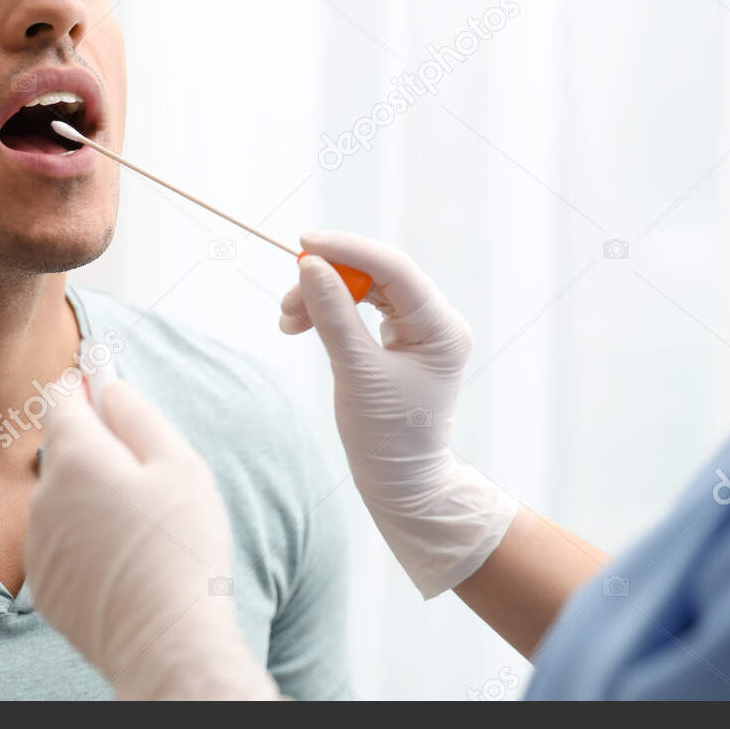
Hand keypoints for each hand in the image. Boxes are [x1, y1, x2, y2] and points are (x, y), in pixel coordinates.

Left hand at [24, 377, 279, 699]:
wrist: (166, 642)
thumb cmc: (181, 548)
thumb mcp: (179, 464)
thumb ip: (137, 414)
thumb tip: (109, 386)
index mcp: (76, 457)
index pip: (61, 398)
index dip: (84, 385)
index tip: (104, 384)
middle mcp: (43, 496)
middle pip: (65, 451)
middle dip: (98, 450)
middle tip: (149, 475)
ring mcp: (38, 544)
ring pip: (63, 499)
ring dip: (91, 499)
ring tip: (143, 529)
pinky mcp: (45, 586)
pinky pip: (63, 543)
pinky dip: (86, 542)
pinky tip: (126, 562)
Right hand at [282, 230, 518, 598]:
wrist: (401, 484)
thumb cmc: (387, 437)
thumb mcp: (356, 373)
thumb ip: (333, 316)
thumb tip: (310, 265)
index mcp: (441, 327)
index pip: (394, 269)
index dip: (348, 250)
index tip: (304, 244)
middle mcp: (436, 322)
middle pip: (378, 276)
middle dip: (329, 279)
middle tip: (287, 297)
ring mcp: (419, 331)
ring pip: (365, 291)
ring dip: (324, 297)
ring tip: (288, 319)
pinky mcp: (400, 342)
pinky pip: (362, 311)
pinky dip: (331, 314)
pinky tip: (301, 323)